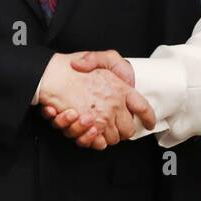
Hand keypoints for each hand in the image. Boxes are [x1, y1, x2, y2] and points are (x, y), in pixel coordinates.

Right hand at [35, 52, 154, 149]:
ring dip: (106, 135)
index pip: (143, 108)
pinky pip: (97, 143)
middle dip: (122, 130)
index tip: (149, 123)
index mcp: (120, 89)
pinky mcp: (87, 127)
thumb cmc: (72, 66)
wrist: (51, 75)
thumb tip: (126, 80)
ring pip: (112, 138)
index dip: (148, 118)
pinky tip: (89, 131)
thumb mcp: (101, 57)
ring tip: (96, 125)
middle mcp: (114, 105)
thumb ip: (116, 64)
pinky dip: (93, 140)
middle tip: (113, 124)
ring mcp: (101, 118)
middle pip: (128, 130)